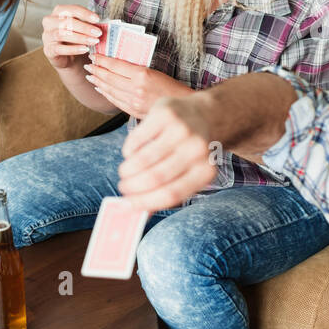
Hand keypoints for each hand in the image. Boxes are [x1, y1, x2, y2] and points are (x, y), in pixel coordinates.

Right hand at [41, 4, 101, 69]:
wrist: (68, 59)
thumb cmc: (75, 39)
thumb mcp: (82, 29)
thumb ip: (88, 24)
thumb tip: (102, 22)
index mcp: (58, 12)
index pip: (71, 10)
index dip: (85, 13)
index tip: (97, 19)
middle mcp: (49, 22)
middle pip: (66, 22)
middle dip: (84, 27)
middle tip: (98, 32)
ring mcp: (47, 36)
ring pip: (62, 34)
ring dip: (80, 37)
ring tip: (94, 41)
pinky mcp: (48, 50)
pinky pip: (60, 49)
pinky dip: (74, 49)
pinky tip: (85, 49)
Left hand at [83, 54, 192, 118]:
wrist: (184, 108)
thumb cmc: (172, 87)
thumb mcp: (155, 72)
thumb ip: (136, 70)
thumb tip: (116, 65)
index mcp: (143, 74)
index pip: (116, 65)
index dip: (102, 60)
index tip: (94, 55)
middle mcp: (136, 88)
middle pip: (109, 78)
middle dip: (96, 70)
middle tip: (88, 64)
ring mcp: (133, 101)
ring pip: (109, 90)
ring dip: (97, 81)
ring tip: (90, 75)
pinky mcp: (133, 111)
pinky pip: (114, 100)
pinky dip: (105, 93)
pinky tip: (100, 88)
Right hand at [117, 94, 218, 211]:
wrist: (204, 116)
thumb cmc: (190, 154)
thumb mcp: (188, 175)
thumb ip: (165, 195)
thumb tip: (135, 214)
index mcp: (206, 171)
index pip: (172, 194)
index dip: (146, 202)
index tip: (128, 205)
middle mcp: (197, 150)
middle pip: (156, 177)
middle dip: (132, 186)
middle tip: (123, 188)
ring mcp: (181, 130)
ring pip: (143, 159)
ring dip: (127, 170)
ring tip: (124, 172)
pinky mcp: (166, 114)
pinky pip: (137, 139)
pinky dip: (129, 151)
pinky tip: (131, 153)